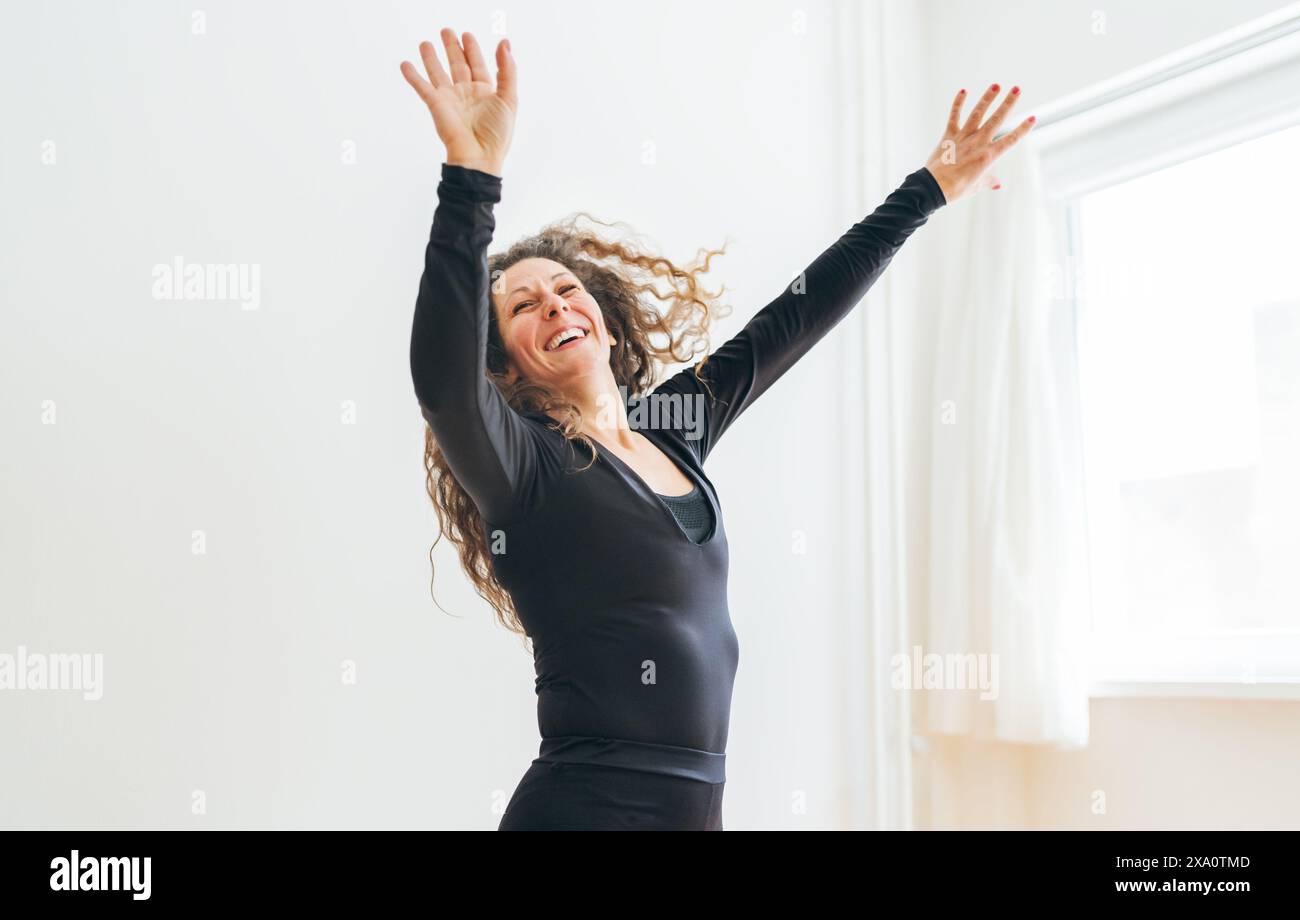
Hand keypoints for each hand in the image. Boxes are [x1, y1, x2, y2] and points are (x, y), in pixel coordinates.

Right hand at [400, 28, 517, 176]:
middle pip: (457, 64)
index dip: (472, 49)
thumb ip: (508, 70)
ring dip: (431, 58)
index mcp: (485, 92)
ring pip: (438, 72)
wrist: (478, 156)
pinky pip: (422, 87)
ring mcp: (450, 99)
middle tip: (446, 31)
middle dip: (452, 47)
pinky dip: (413, 76)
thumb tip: (505, 43)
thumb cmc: (497, 133)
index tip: (467, 35)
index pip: (477, 64)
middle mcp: (466, 93)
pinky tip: (406, 64)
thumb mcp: (509, 98)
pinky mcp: (436, 105)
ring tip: (425, 43)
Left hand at [924, 84, 1034, 203]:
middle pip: (997, 119)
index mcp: (988, 156)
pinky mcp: (949, 135)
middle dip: (1008, 103)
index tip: (1033, 118)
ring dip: (987, 98)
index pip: (1010, 140)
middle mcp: (978, 143)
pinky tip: (963, 91)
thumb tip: (997, 184)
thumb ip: (988, 181)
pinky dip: (958, 103)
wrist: (933, 187)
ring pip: (978, 113)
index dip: (1022, 129)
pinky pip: (954, 116)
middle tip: (1017, 89)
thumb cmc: (956, 189)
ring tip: (996, 85)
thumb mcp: (976, 187)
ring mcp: (963, 137)